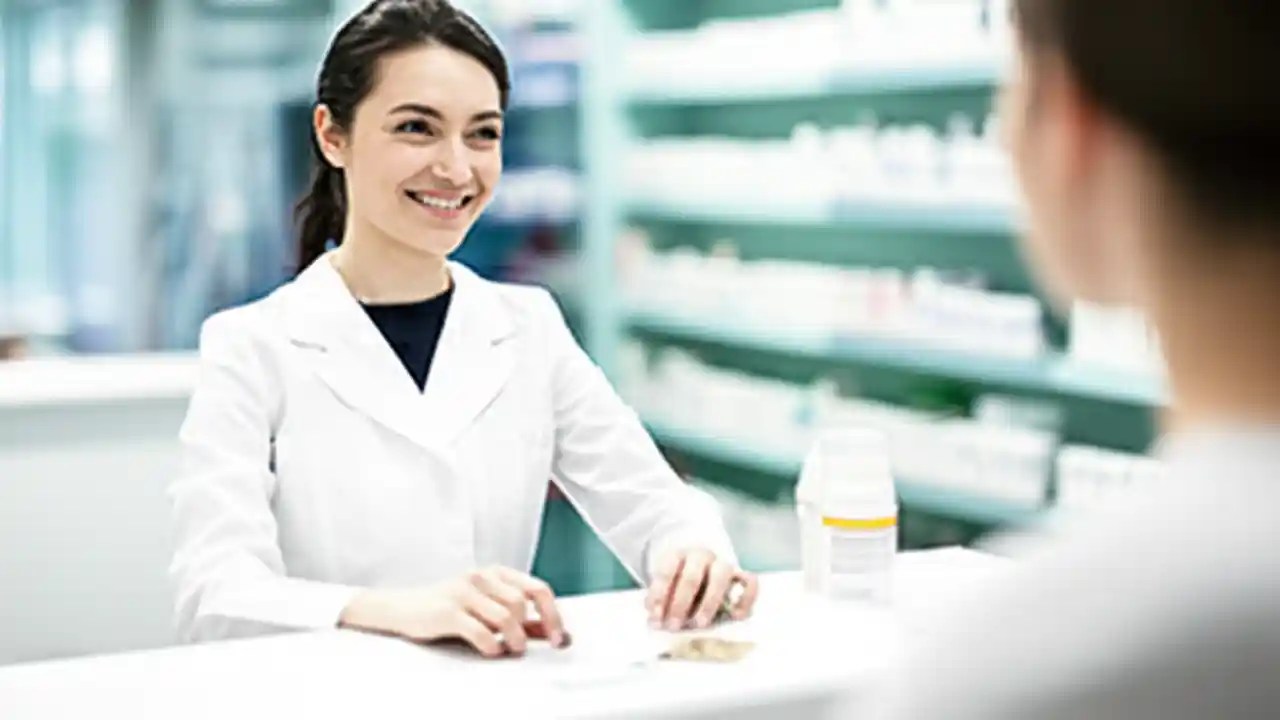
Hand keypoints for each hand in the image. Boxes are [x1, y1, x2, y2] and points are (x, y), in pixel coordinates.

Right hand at [337, 566, 568, 657]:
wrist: (403, 607)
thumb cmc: (447, 607)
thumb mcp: (486, 607)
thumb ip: (518, 618)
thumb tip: (549, 632)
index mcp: (497, 573)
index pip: (538, 589)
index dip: (553, 615)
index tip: (558, 638)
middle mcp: (482, 577)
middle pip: (524, 604)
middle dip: (528, 631)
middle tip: (521, 646)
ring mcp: (465, 591)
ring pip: (507, 617)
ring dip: (513, 641)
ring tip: (507, 649)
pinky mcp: (449, 610)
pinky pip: (483, 631)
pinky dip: (493, 646)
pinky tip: (490, 650)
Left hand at [645, 547, 758, 630]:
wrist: (699, 569)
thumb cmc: (678, 583)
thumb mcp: (665, 588)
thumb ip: (660, 600)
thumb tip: (655, 620)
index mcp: (678, 555)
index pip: (666, 571)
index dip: (659, 596)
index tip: (655, 619)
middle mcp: (701, 555)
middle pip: (692, 576)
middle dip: (681, 604)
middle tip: (673, 626)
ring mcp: (723, 564)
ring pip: (721, 574)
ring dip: (709, 603)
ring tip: (699, 625)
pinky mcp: (741, 575)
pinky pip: (750, 581)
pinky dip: (746, 598)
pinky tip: (736, 616)